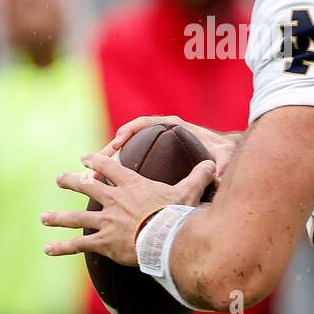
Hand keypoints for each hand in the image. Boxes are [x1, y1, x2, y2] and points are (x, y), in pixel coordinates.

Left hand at [41, 150, 215, 264]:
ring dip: (58, 217)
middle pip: (86, 187)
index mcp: (130, 185)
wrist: (163, 237)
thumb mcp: (188, 191)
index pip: (108, 167)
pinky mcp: (102, 242)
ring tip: (44, 217)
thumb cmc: (175, 214)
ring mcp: (105, 221)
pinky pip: (78, 245)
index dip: (95, 161)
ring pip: (75, 217)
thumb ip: (198, 176)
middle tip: (60, 179)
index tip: (85, 158)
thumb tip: (212, 163)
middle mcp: (113, 200)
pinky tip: (47, 249)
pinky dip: (62, 248)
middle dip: (71, 182)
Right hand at [101, 115, 238, 177]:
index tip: (118, 143)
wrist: (225, 156)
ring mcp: (155, 148)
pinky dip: (115, 175)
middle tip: (93, 162)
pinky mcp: (152, 162)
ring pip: (125, 153)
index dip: (130, 130)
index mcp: (174, 126)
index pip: (147, 123)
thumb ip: (222, 163)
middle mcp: (161, 134)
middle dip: (110, 149)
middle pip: (129, 138)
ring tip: (89, 178)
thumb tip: (218, 174)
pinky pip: (128, 165)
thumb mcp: (224, 157)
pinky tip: (103, 190)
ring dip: (106, 163)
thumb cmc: (223, 153)